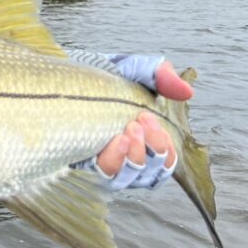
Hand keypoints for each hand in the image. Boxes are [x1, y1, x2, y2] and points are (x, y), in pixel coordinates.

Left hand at [83, 57, 192, 189]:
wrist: (61, 74)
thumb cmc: (98, 75)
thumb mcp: (132, 69)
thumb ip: (160, 76)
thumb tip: (186, 92)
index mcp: (141, 140)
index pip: (164, 164)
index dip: (166, 152)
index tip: (152, 121)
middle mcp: (124, 158)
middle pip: (150, 176)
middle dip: (153, 151)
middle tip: (139, 122)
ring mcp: (102, 162)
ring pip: (130, 179)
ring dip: (136, 158)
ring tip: (128, 130)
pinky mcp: (81, 164)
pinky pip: (105, 176)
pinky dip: (116, 160)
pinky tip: (115, 139)